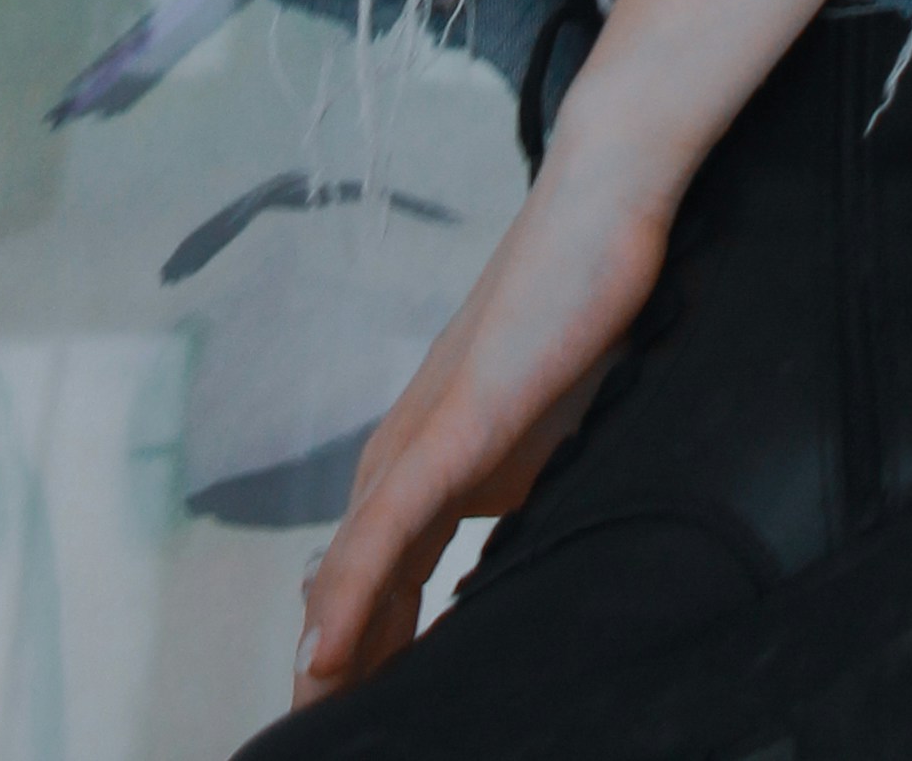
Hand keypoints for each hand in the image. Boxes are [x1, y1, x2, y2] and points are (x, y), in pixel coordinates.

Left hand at [287, 121, 672, 700]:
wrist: (604, 204)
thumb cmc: (589, 303)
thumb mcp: (561, 422)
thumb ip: (531, 482)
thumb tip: (526, 555)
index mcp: (441, 457)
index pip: (386, 575)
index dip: (368, 649)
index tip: (358, 717)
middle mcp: (412, 450)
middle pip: (355, 584)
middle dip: (340, 665)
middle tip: (320, 737)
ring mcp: (426, 437)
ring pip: (354, 570)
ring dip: (328, 654)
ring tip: (307, 721)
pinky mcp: (454, 427)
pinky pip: (387, 532)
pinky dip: (349, 597)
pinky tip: (322, 657)